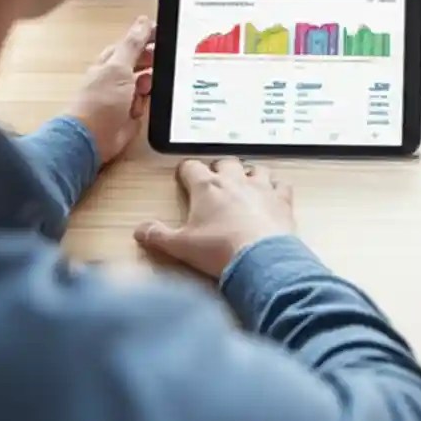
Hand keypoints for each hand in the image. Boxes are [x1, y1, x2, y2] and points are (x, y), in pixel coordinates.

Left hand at [67, 17, 154, 164]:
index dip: (148, 37)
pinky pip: (147, 102)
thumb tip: (142, 20)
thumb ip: (133, 44)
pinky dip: (148, 103)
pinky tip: (143, 106)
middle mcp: (117, 76)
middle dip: (154, 62)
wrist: (94, 137)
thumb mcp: (119, 67)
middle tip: (166, 62)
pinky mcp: (131, 112)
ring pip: (147, 82)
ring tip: (147, 89)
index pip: (133, 43)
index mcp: (111, 61)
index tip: (166, 34)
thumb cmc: (100, 100)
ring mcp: (124, 95)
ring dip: (151, 84)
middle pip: (142, 63)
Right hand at [134, 158, 294, 277]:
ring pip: (256, 168)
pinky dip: (277, 186)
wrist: (260, 258)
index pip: (192, 167)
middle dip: (219, 168)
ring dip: (249, 173)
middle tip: (215, 179)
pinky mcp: (282, 200)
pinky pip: (281, 184)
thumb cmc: (218, 250)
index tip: (184, 174)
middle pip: (226, 162)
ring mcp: (261, 188)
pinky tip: (274, 193)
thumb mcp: (181, 246)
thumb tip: (138, 230)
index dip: (186, 170)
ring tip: (245, 182)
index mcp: (207, 187)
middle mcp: (235, 180)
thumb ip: (158, 236)